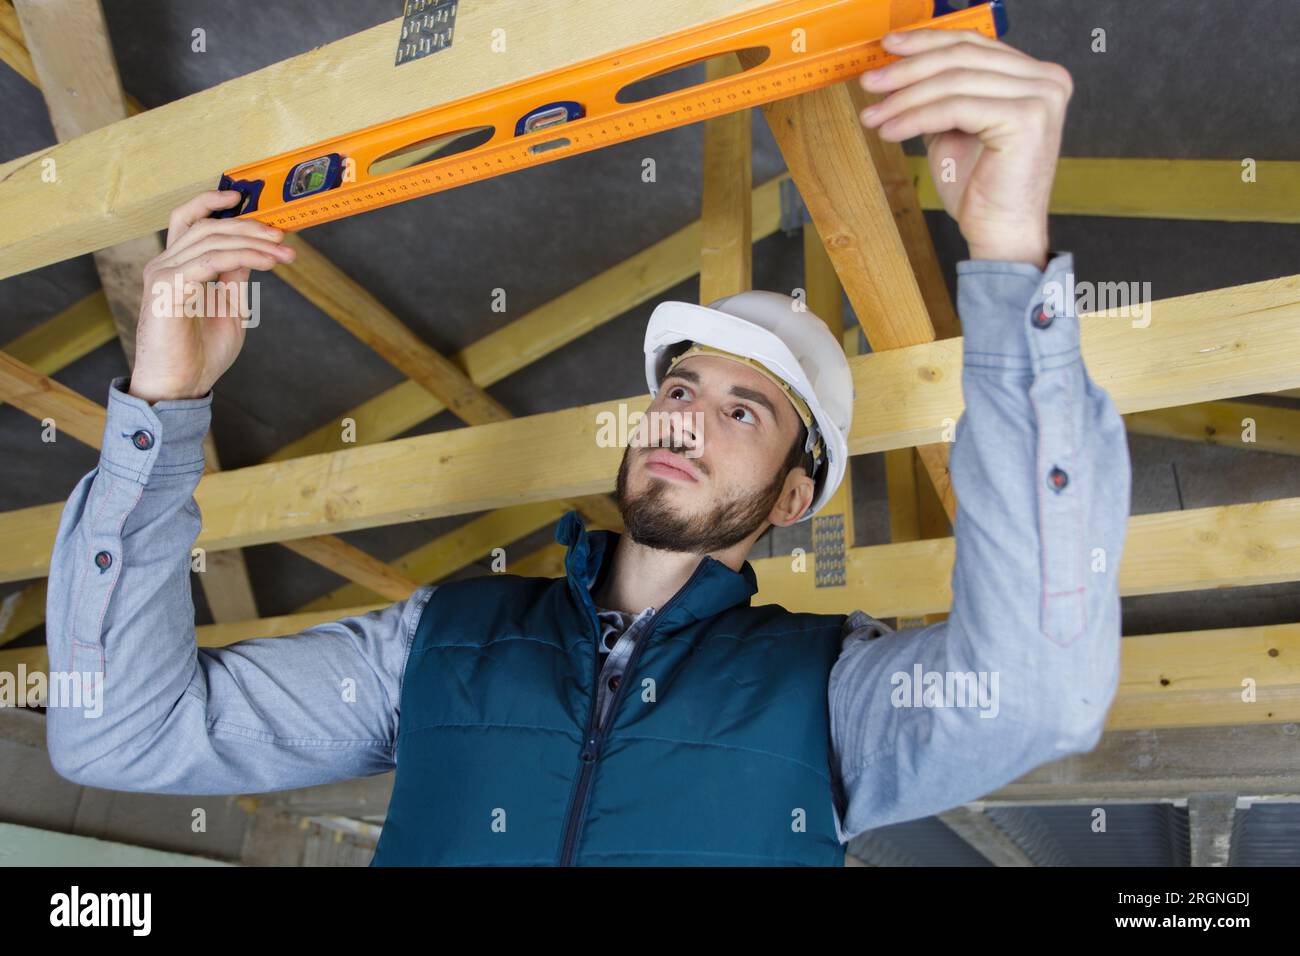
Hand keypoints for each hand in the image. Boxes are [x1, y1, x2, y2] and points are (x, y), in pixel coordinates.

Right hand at [130, 191, 295, 402]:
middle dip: (249, 227)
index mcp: (175, 267)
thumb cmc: (199, 355)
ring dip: (254, 242)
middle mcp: (164, 265)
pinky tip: (267, 262)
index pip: (189, 220)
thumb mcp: (228, 310)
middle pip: (207, 226)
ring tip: (284, 252)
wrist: (180, 388)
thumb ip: (234, 280)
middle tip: (283, 237)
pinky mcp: (168, 289)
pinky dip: (243, 256)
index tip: (245, 199)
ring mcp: (163, 274)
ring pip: (212, 239)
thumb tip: (250, 253)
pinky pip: (211, 261)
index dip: (213, 203)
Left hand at [858, 28, 1072, 267]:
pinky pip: (955, 108)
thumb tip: (898, 70)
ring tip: (873, 114)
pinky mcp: (1026, 118)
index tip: (888, 48)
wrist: (1000, 233)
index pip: (973, 43)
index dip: (926, 42)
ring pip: (954, 81)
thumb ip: (940, 95)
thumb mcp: (955, 128)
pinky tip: (890, 130)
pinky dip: (915, 117)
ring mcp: (1041, 97)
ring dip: (904, 98)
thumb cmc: (979, 188)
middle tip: (870, 82)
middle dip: (908, 69)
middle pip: (962, 58)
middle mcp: (1047, 80)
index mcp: (1035, 76)